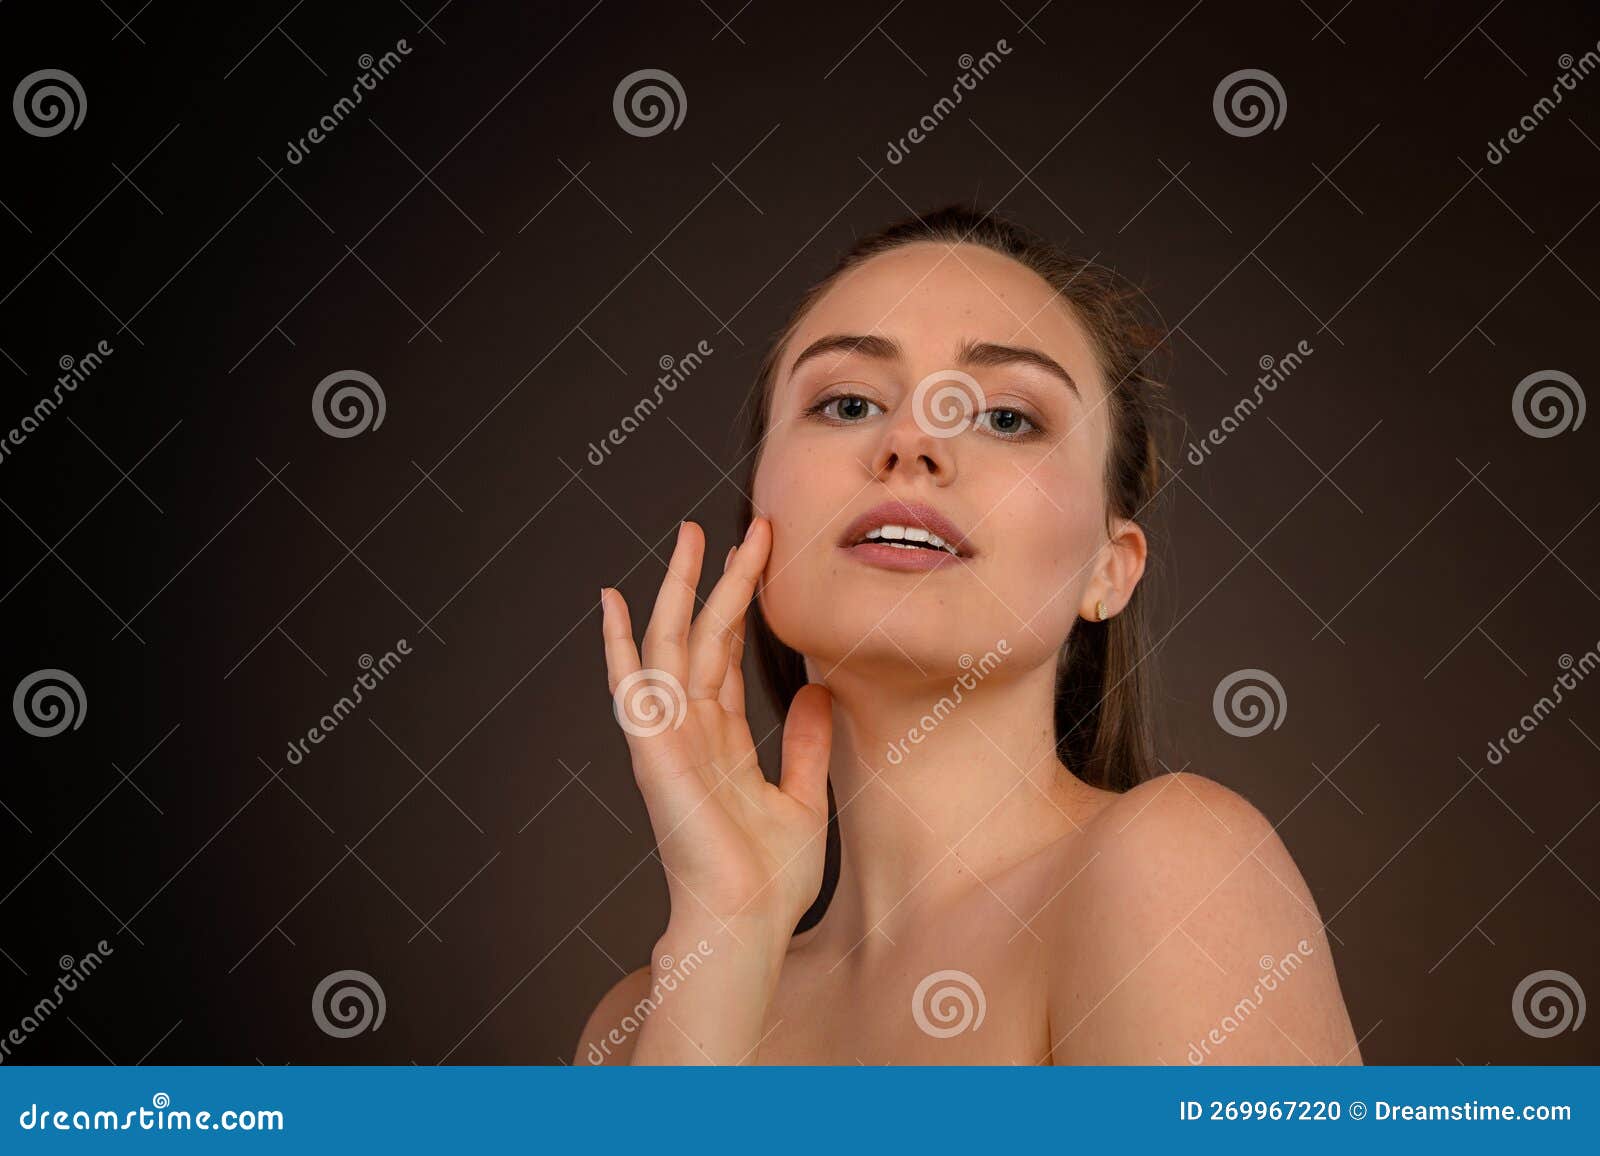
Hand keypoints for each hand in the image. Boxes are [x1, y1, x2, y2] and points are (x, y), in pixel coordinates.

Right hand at [600, 518, 832, 945]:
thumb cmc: (770, 881)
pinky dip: (620, 643)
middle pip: (701, 636)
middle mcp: (690, 730)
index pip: (725, 655)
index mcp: (721, 741)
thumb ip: (806, 744)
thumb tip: (819, 691)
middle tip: (732, 527)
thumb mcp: (804, 798)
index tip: (756, 556)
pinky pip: (632, 686)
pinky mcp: (654, 750)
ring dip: (679, 588)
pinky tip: (615, 602)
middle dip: (714, 580)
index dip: (740, 605)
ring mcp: (668, 737)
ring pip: (673, 644)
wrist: (747, 925)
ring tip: (691, 534)